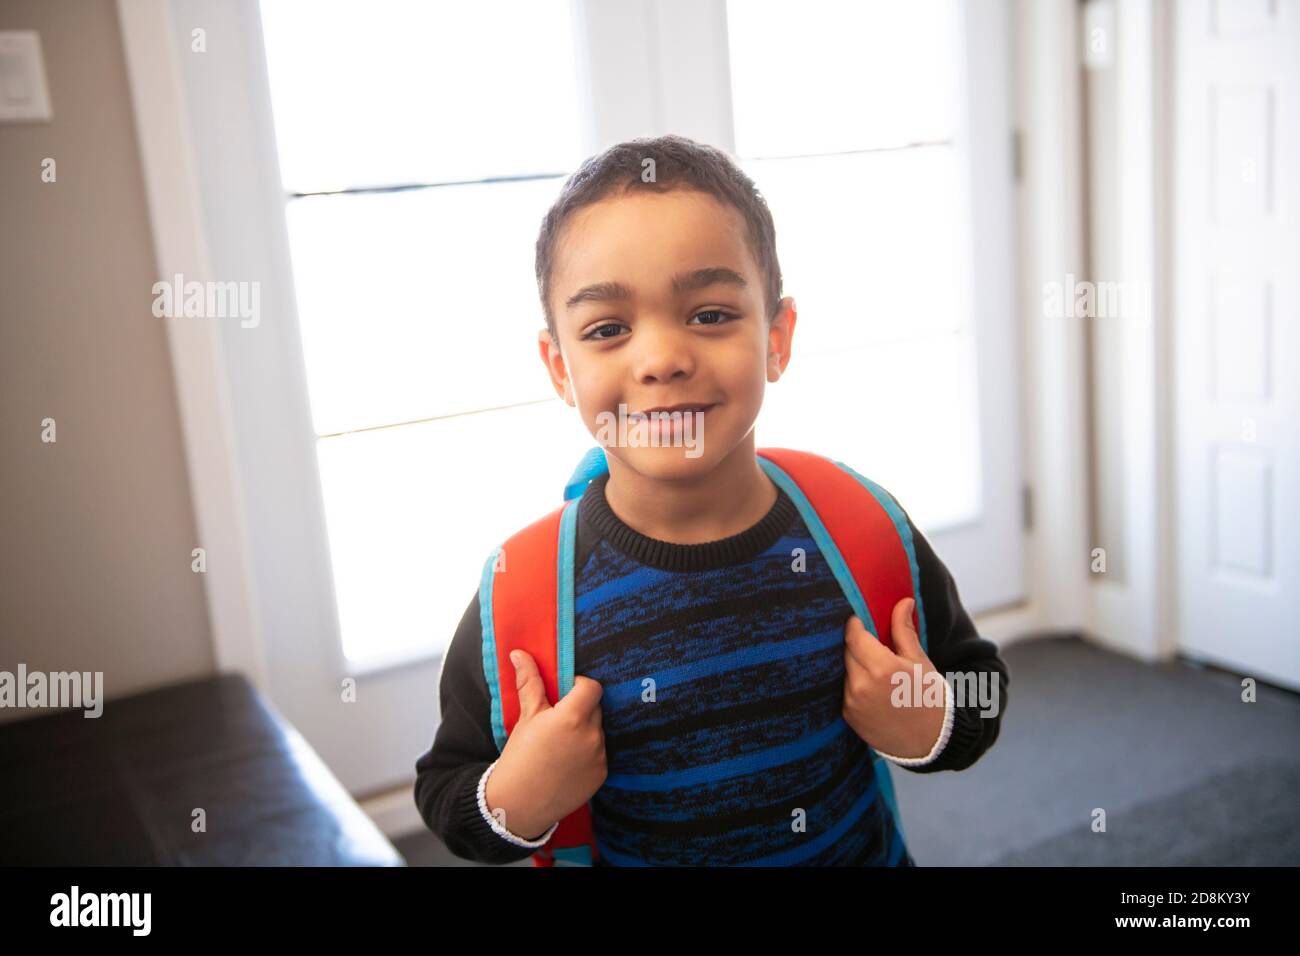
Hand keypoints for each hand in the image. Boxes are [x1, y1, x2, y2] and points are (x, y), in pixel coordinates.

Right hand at [484, 650, 606, 839]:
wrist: (519, 803)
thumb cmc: (520, 756)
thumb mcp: (525, 717)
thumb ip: (530, 682)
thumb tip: (519, 652)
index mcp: (573, 717)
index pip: (592, 687)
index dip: (579, 686)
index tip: (563, 695)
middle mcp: (592, 735)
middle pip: (595, 708)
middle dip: (579, 709)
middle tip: (557, 721)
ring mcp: (600, 756)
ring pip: (597, 731)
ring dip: (584, 731)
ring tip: (560, 745)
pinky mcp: (602, 774)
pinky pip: (600, 753)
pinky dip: (588, 753)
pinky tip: (566, 762)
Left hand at [842, 598, 945, 758]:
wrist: (932, 742)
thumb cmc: (930, 697)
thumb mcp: (919, 661)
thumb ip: (903, 630)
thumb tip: (903, 601)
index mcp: (882, 668)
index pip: (854, 635)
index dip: (855, 624)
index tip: (859, 619)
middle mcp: (862, 685)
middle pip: (847, 652)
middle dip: (858, 645)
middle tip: (873, 645)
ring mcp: (853, 703)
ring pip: (845, 671)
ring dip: (855, 666)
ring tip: (876, 671)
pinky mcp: (848, 716)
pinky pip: (844, 690)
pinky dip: (854, 685)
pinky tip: (873, 689)